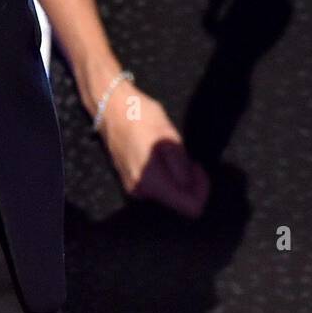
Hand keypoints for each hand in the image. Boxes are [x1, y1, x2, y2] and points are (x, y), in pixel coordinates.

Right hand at [98, 83, 208, 217]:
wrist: (110, 105)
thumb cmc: (140, 116)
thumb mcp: (170, 136)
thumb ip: (182, 167)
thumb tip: (190, 186)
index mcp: (152, 183)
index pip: (191, 207)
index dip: (202, 188)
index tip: (197, 166)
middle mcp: (140, 192)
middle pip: (178, 201)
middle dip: (188, 182)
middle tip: (185, 155)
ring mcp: (132, 187)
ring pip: (167, 192)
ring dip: (175, 176)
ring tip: (169, 150)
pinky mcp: (128, 180)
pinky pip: (155, 186)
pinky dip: (163, 174)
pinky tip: (157, 152)